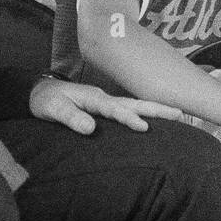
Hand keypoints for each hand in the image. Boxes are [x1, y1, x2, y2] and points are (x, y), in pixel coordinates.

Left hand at [29, 76, 183, 133]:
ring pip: (135, 104)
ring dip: (155, 109)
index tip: (143, 127)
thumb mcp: (53, 109)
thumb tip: (90, 128)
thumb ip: (70, 117)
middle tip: (179, 112)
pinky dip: (144, 112)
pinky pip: (129, 109)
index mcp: (93, 98)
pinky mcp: (105, 108)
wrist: (40, 92)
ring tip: (177, 113)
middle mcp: (104, 98)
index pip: (115, 109)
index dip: (129, 118)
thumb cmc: (47, 101)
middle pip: (134, 102)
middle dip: (156, 108)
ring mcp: (106, 102)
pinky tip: (154, 119)